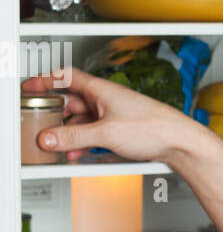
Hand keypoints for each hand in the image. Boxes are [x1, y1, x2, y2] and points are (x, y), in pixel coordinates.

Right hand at [21, 66, 206, 164]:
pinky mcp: (122, 131)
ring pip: (83, 122)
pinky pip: (95, 134)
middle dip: (56, 115)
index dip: (47, 81)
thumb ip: (75, 137)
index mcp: (103, 90)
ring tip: (59, 147)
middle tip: (42, 126)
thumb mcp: (106, 134)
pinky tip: (79, 154)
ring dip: (70, 134)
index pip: (67, 78)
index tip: (31, 87)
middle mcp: (108, 100)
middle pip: (72, 103)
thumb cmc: (155, 128)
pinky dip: (84, 143)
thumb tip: (50, 138)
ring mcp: (115, 115)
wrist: (181, 142)